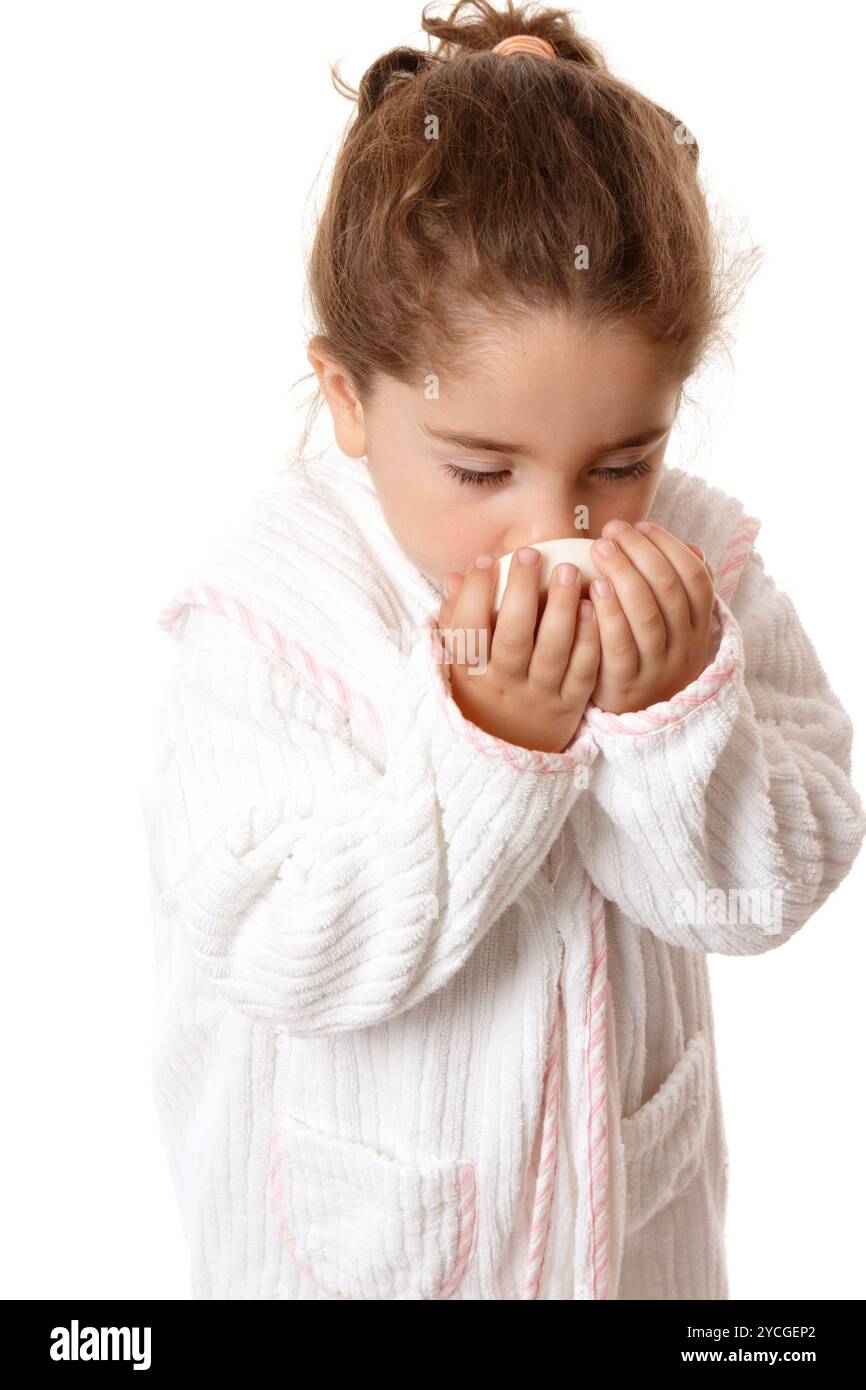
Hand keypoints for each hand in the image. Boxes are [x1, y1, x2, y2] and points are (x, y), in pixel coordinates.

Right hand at [437, 550, 600, 752]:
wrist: (506, 755)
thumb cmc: (480, 694)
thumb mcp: (457, 664)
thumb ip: (455, 622)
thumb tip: (456, 578)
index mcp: (469, 674)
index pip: (468, 629)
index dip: (475, 593)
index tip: (486, 560)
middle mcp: (502, 686)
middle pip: (512, 636)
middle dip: (521, 592)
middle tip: (530, 554)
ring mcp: (537, 697)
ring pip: (551, 651)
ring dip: (561, 609)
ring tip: (569, 571)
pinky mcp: (569, 707)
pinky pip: (581, 671)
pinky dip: (589, 640)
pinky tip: (592, 608)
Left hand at [587, 520, 716, 714]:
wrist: (639, 717)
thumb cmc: (650, 655)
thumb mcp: (675, 627)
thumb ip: (681, 589)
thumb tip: (694, 547)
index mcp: (698, 625)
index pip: (695, 576)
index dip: (669, 547)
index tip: (640, 524)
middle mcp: (684, 646)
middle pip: (669, 590)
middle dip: (640, 552)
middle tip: (611, 531)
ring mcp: (657, 667)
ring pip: (647, 615)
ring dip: (623, 574)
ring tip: (600, 548)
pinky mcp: (626, 685)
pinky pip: (620, 645)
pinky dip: (609, 614)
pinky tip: (594, 588)